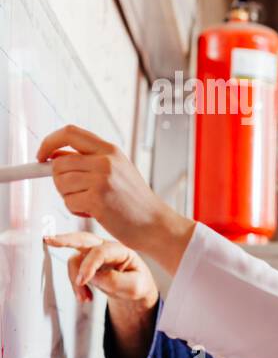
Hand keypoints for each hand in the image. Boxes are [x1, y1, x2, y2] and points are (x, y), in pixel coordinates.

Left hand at [37, 125, 195, 273]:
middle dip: (60, 181)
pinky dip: (76, 210)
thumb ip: (90, 160)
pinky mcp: (97, 200)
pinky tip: (94, 212)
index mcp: (111, 150)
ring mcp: (102, 179)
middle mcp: (106, 161)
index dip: (49, 142)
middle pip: (59, 163)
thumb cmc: (135, 202)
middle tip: (76, 192)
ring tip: (90, 203)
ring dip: (69, 197)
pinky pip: (68, 202)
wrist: (156, 224)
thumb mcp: (118, 170)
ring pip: (61, 183)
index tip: (41, 156)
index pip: (69, 133)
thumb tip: (53, 157)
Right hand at [43, 232, 158, 306]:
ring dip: (75, 280)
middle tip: (49, 240)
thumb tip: (93, 277)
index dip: (89, 266)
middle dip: (65, 239)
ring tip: (84, 298)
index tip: (83, 281)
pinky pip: (74, 271)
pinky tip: (86, 297)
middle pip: (83, 239)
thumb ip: (115, 281)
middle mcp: (105, 248)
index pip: (100, 252)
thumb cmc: (137, 282)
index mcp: (121, 249)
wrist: (135, 288)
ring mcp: (93, 255)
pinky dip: (76, 285)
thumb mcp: (135, 285)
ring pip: (74, 260)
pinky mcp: (85, 263)